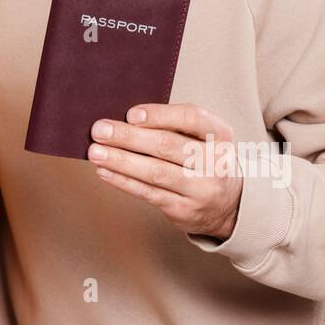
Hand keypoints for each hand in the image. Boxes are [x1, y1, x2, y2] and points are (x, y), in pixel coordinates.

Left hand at [88, 102, 242, 239]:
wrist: (229, 205)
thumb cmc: (204, 160)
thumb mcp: (203, 138)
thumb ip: (173, 125)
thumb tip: (124, 120)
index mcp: (220, 135)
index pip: (192, 118)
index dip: (160, 115)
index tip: (131, 114)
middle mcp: (215, 162)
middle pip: (168, 145)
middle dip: (129, 137)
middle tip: (99, 130)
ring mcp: (201, 189)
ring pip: (156, 172)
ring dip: (121, 161)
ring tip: (95, 152)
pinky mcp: (184, 210)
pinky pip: (148, 193)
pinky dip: (123, 181)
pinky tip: (105, 171)